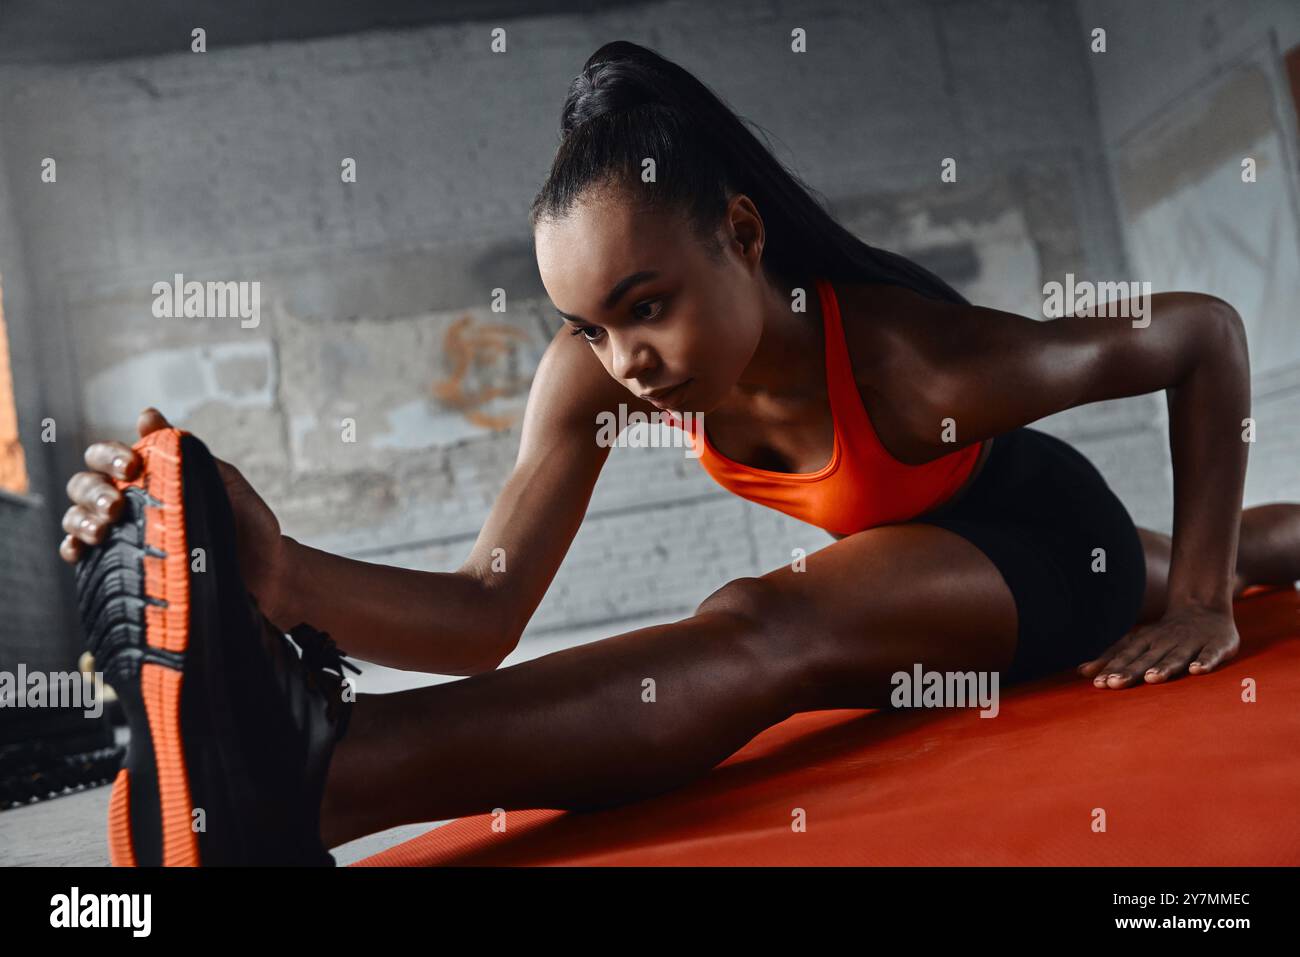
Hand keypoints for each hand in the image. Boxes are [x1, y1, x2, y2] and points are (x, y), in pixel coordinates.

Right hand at [58, 407, 288, 618]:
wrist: (266, 573)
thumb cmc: (246, 523)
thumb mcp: (224, 481)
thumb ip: (187, 451)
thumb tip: (147, 415)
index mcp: (149, 476)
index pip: (109, 456)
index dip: (111, 455)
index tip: (131, 466)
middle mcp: (128, 501)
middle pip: (85, 484)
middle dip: (94, 490)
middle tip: (116, 505)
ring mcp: (121, 533)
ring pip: (77, 516)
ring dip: (81, 519)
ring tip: (102, 529)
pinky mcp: (120, 565)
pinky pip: (82, 554)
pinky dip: (73, 548)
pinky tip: (79, 550)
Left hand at [1077, 604, 1239, 688]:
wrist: (1202, 607)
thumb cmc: (1163, 633)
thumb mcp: (1137, 642)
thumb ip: (1113, 658)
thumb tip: (1081, 672)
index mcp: (1145, 642)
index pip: (1125, 656)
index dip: (1112, 669)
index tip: (1098, 683)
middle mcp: (1164, 642)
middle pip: (1146, 658)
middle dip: (1130, 671)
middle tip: (1115, 684)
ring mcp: (1190, 643)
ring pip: (1175, 656)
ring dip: (1164, 667)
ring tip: (1153, 678)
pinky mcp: (1215, 645)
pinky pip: (1210, 654)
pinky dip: (1204, 661)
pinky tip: (1197, 671)